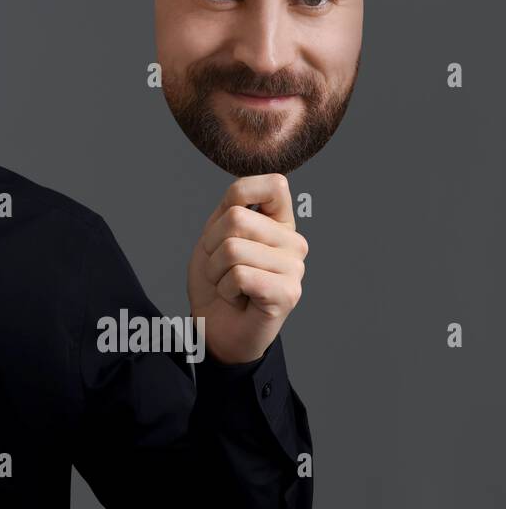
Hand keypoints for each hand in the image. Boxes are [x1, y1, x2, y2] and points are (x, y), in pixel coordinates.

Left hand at [186, 174, 305, 363]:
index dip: (241, 195)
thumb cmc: (216, 279)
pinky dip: (226, 288)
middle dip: (212, 245)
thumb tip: (261, 182)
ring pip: (233, 249)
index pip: (275, 184)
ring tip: (229, 284)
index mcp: (280, 223)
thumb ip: (234, 205)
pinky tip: (238, 298)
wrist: (213, 326)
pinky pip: (240, 275)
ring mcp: (295, 268)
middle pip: (237, 218)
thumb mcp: (216, 233)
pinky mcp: (289, 293)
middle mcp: (294, 242)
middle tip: (222, 267)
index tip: (227, 225)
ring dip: (217, 270)